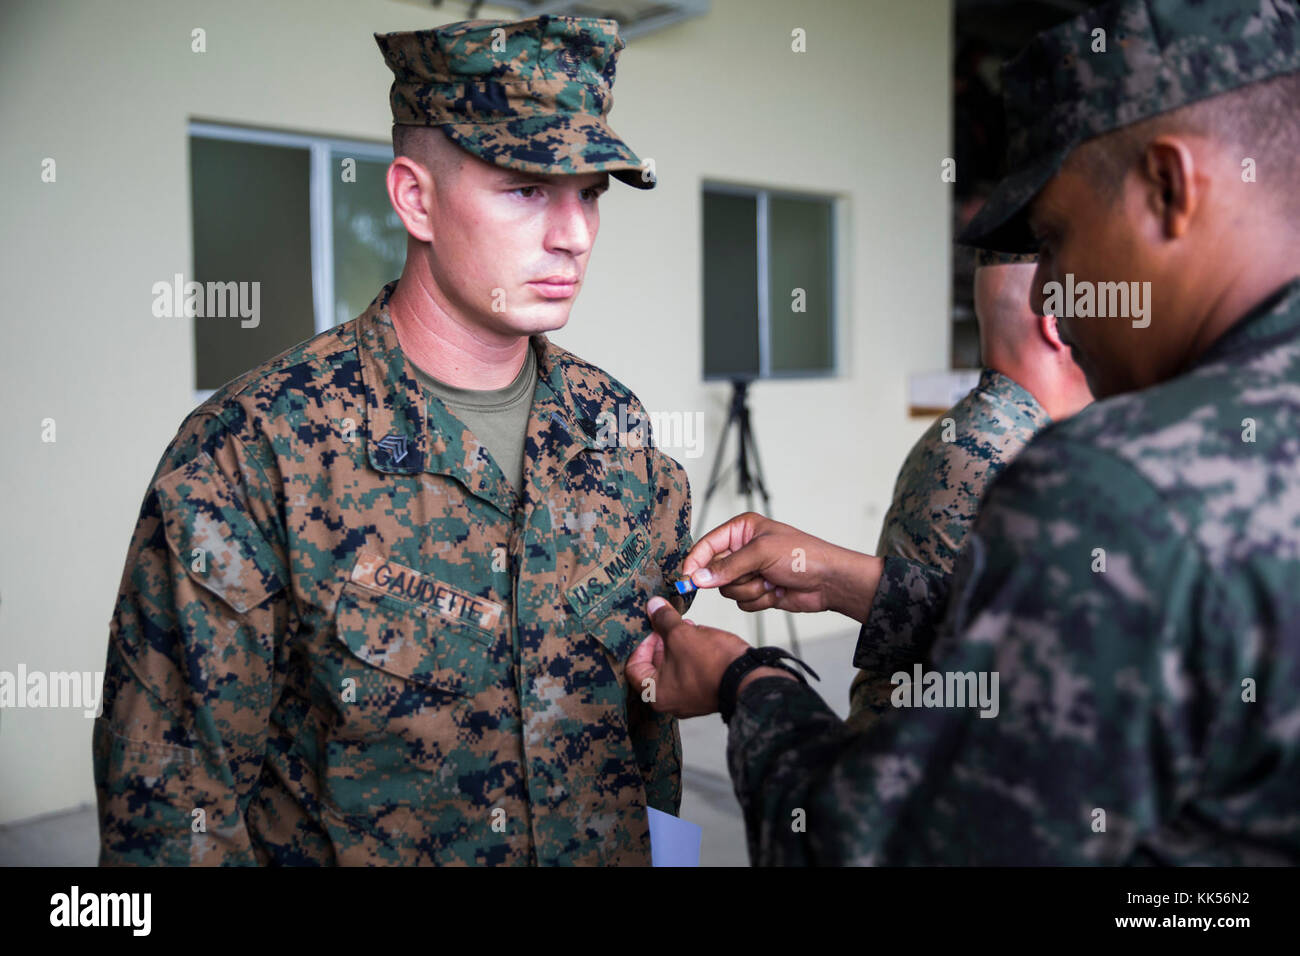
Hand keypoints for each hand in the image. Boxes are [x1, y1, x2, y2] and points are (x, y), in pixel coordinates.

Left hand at [627, 597, 789, 716]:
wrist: (750, 678)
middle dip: (660, 641)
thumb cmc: (713, 664)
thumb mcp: (681, 635)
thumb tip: (653, 606)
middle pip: (653, 667)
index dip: (640, 643)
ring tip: (686, 627)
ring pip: (673, 668)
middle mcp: (670, 702)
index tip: (651, 628)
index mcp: (656, 693)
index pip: (633, 667)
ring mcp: (689, 699)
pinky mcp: (705, 693)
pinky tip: (699, 638)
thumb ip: (663, 620)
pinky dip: (689, 655)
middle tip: (667, 624)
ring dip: (676, 646)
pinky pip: (689, 672)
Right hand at [681, 512, 881, 622]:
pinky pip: (742, 603)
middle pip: (714, 572)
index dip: (696, 561)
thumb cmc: (803, 556)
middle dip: (735, 578)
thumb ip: (728, 566)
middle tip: (754, 574)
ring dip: (750, 590)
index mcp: (742, 530)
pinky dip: (759, 600)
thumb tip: (699, 577)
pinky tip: (776, 591)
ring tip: (771, 581)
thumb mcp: (762, 553)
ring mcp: (750, 572)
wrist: (829, 582)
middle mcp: (742, 550)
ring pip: (728, 590)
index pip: (707, 545)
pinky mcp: (758, 592)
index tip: (688, 577)